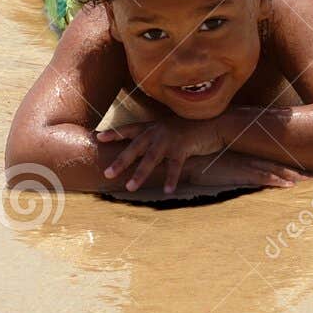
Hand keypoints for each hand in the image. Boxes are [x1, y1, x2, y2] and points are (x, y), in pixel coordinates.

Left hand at [96, 117, 226, 192]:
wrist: (214, 122)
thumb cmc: (191, 127)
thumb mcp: (170, 128)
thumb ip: (157, 136)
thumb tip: (145, 148)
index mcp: (153, 126)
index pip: (130, 129)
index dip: (115, 133)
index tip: (99, 137)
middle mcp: (158, 132)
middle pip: (135, 148)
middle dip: (121, 161)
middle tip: (107, 173)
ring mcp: (170, 139)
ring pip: (151, 159)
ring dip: (140, 175)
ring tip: (130, 187)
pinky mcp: (183, 147)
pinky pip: (174, 166)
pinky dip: (170, 179)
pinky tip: (167, 190)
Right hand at [185, 150, 304, 190]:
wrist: (189, 159)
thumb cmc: (201, 162)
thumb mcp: (220, 164)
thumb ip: (231, 167)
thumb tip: (238, 173)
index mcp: (245, 156)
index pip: (271, 160)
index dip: (287, 165)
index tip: (303, 171)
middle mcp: (248, 158)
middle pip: (278, 164)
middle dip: (296, 171)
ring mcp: (245, 165)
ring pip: (274, 171)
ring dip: (291, 176)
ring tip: (307, 180)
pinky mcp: (239, 172)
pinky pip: (262, 177)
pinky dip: (276, 181)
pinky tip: (289, 185)